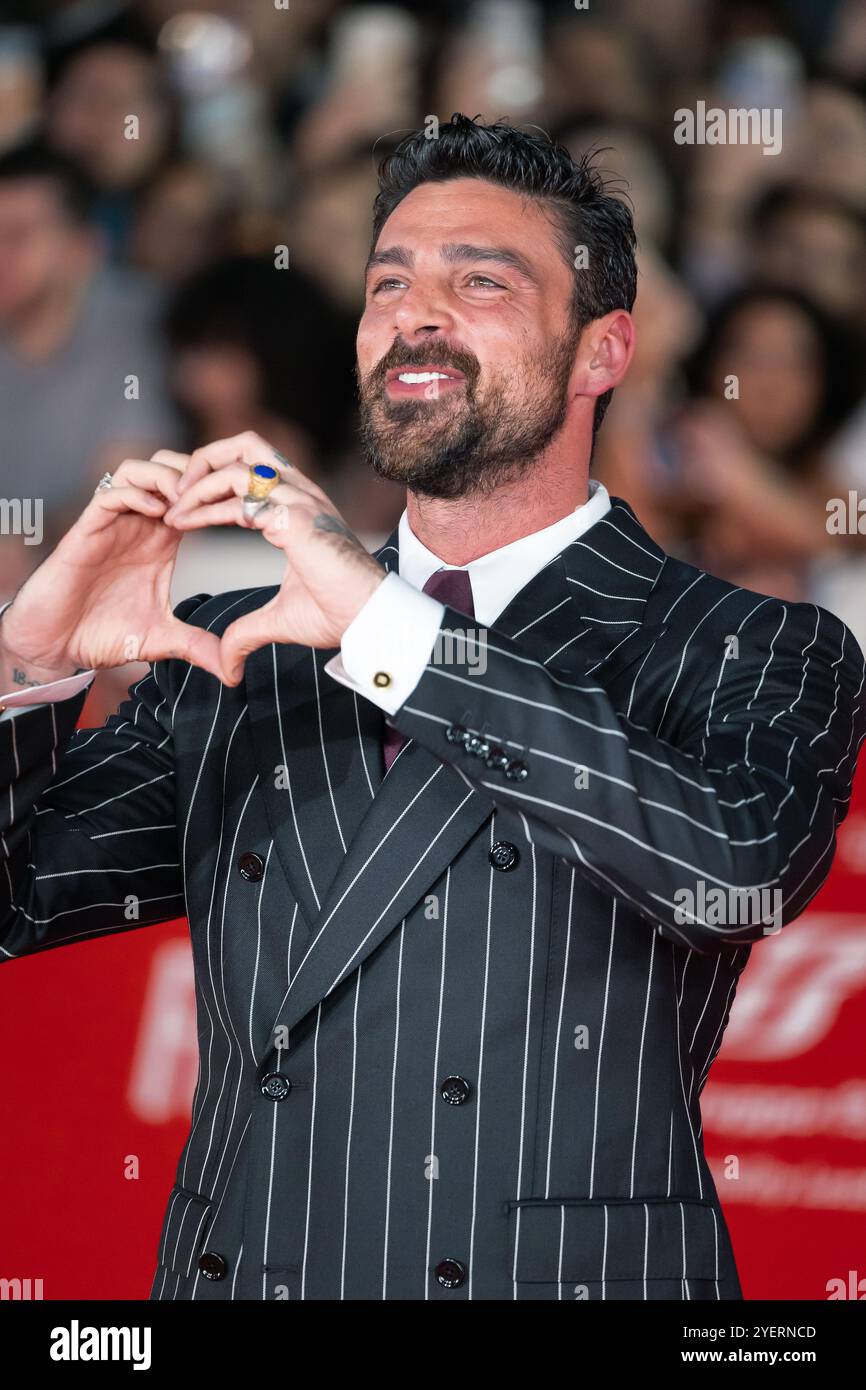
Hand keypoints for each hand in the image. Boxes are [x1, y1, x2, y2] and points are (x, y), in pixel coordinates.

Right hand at [0, 452, 222, 684]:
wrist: (56, 646)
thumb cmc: (101, 635)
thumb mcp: (160, 639)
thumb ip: (196, 646)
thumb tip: (232, 670)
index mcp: (161, 542)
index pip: (193, 495)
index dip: (217, 493)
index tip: (242, 510)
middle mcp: (138, 525)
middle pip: (169, 468)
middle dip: (196, 473)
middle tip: (216, 496)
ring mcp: (112, 525)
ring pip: (139, 470)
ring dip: (166, 477)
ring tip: (186, 501)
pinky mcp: (87, 530)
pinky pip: (111, 494)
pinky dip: (137, 494)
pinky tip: (158, 513)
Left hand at [165, 431, 386, 684]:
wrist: (371, 619)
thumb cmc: (340, 614)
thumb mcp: (281, 620)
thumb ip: (248, 631)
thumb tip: (227, 663)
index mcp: (300, 508)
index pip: (250, 471)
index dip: (212, 485)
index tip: (182, 513)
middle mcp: (300, 494)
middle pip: (244, 445)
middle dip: (203, 462)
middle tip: (175, 494)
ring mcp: (300, 500)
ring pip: (236, 463)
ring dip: (196, 482)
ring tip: (172, 508)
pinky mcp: (296, 516)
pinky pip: (238, 497)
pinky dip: (203, 505)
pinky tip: (181, 521)